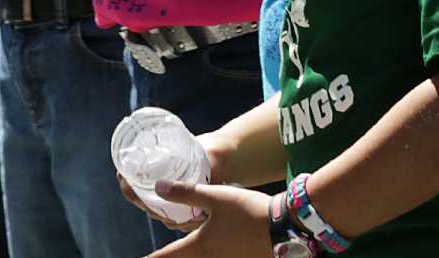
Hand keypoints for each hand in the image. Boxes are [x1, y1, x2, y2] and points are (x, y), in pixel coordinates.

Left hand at [142, 181, 270, 255]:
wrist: (285, 228)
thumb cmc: (249, 211)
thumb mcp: (215, 197)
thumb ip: (186, 192)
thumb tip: (157, 187)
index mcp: (199, 246)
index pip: (166, 256)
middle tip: (153, 257)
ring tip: (173, 254)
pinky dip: (200, 257)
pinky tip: (203, 249)